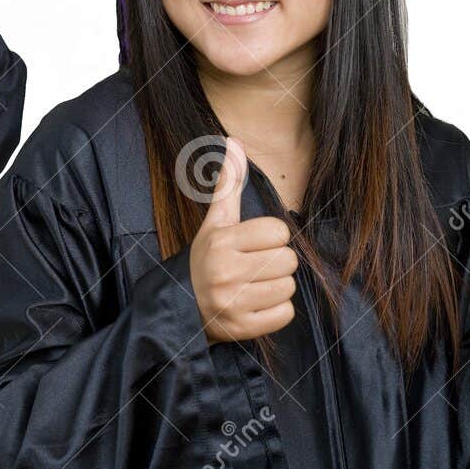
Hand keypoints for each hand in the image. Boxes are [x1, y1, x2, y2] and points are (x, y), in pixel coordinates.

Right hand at [189, 137, 297, 343]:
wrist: (180, 308)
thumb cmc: (206, 259)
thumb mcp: (215, 223)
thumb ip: (228, 184)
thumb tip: (234, 140)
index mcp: (221, 241)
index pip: (279, 231)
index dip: (269, 238)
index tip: (250, 246)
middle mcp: (225, 271)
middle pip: (288, 260)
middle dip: (275, 264)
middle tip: (252, 268)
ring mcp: (233, 302)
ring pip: (289, 287)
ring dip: (275, 288)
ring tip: (252, 287)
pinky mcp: (242, 328)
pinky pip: (285, 314)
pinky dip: (275, 312)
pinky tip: (254, 306)